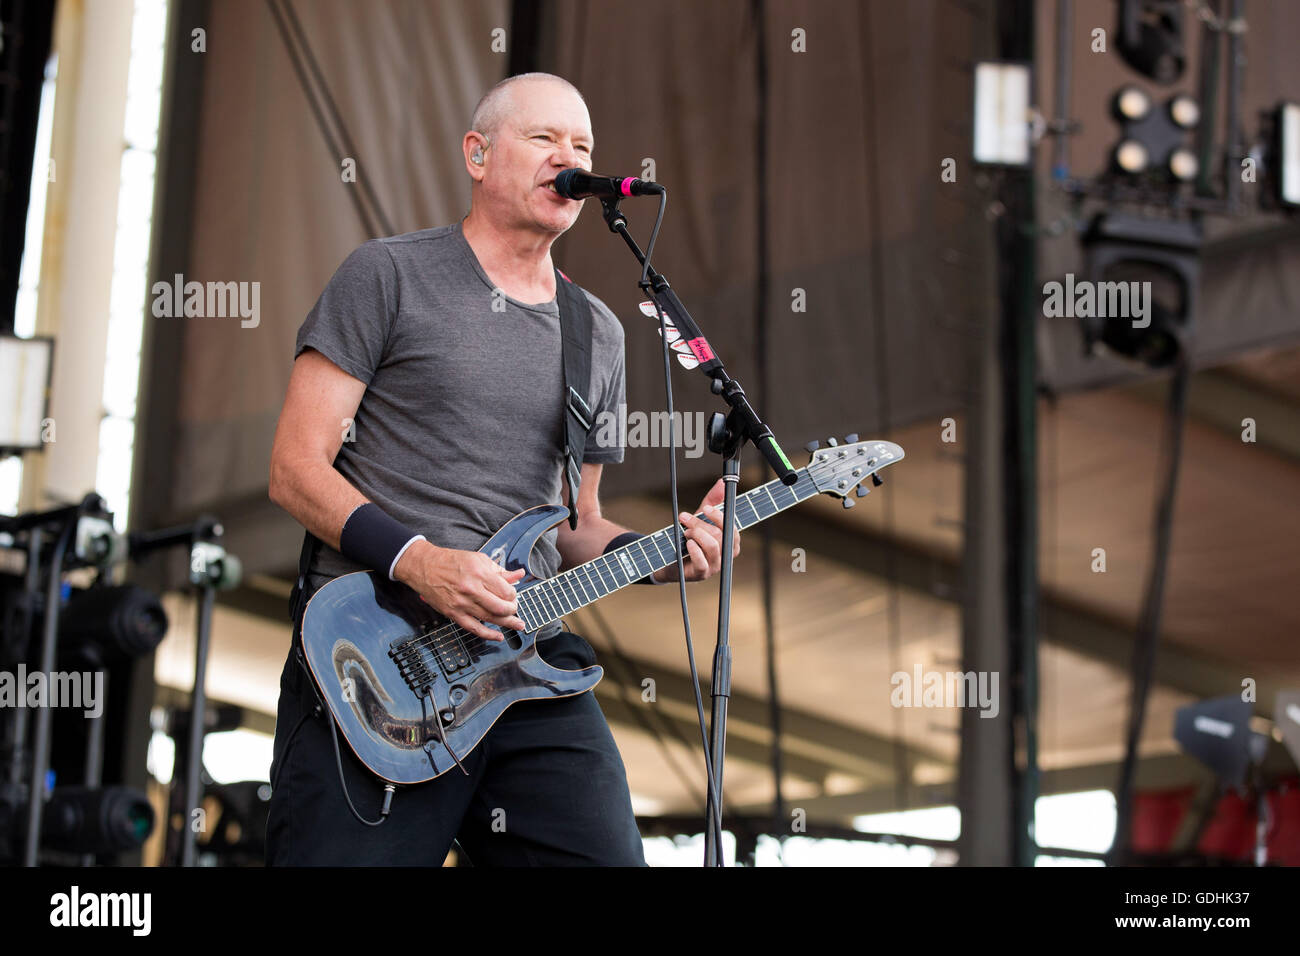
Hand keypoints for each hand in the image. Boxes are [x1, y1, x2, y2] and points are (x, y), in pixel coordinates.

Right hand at [394, 540, 526, 640]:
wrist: (425, 567)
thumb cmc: (451, 561)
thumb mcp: (478, 559)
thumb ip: (499, 570)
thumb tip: (518, 574)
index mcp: (479, 573)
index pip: (506, 591)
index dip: (514, 595)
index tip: (513, 595)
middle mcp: (471, 589)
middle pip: (501, 607)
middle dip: (512, 610)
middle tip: (515, 609)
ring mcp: (462, 603)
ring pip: (490, 618)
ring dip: (507, 623)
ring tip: (518, 625)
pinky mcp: (453, 614)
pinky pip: (474, 628)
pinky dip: (488, 635)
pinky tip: (498, 636)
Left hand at [652, 478, 741, 583]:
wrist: (671, 559)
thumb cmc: (691, 537)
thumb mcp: (701, 517)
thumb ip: (713, 500)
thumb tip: (721, 483)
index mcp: (730, 542)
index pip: (732, 528)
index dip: (719, 517)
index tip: (706, 508)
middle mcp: (726, 555)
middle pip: (720, 535)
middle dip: (701, 524)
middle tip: (685, 518)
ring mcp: (715, 566)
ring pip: (712, 547)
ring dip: (696, 534)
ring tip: (685, 532)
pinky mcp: (702, 574)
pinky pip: (702, 562)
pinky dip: (694, 549)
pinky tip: (687, 543)